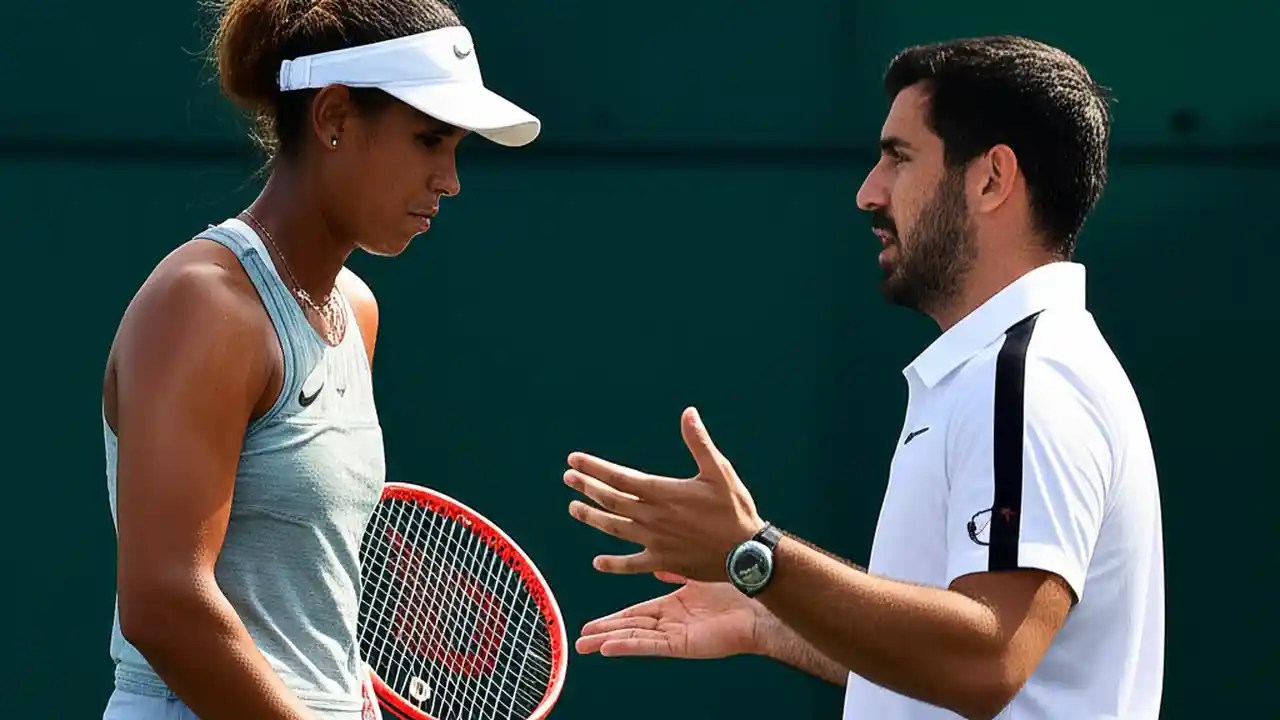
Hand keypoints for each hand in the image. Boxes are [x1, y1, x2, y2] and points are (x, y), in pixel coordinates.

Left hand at [564, 407, 764, 581]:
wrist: (746, 554)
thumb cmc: (734, 509)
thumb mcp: (719, 471)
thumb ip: (699, 442)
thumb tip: (688, 412)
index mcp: (662, 492)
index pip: (618, 477)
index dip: (594, 468)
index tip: (574, 460)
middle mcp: (652, 517)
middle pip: (611, 500)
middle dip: (587, 488)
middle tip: (569, 479)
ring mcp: (654, 540)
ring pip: (614, 528)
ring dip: (592, 518)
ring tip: (573, 509)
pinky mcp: (662, 561)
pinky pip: (631, 564)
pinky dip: (613, 564)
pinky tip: (598, 562)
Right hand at [576, 572, 767, 658]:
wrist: (759, 593)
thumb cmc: (739, 584)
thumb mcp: (699, 571)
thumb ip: (677, 569)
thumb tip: (658, 564)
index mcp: (676, 605)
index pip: (639, 613)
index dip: (615, 618)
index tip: (594, 622)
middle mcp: (673, 622)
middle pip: (631, 628)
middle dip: (604, 632)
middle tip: (579, 636)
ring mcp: (677, 634)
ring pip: (635, 638)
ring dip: (608, 641)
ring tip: (583, 645)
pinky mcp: (682, 643)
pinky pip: (650, 645)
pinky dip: (628, 646)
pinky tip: (608, 648)